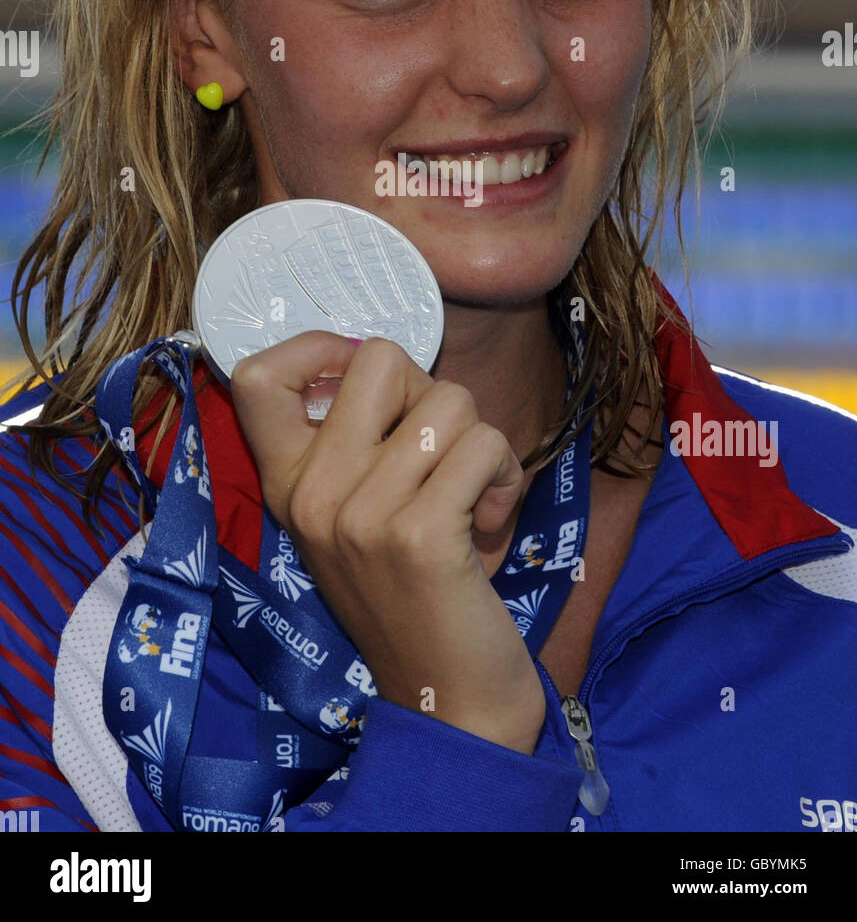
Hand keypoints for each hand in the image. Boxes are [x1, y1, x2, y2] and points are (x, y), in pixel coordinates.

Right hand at [230, 332, 545, 753]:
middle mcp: (310, 496)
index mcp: (285, 486)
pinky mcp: (419, 536)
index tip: (367, 382)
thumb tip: (389, 362)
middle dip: (430, 391)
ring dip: (481, 445)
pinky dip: (505, 476)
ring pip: (450, 399)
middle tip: (439, 453)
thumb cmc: (415, 595)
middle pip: (379, 358)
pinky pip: (485, 444)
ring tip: (472, 501)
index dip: (321, 348)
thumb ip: (357, 443)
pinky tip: (491, 523)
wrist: (447, 702)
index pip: (259, 375)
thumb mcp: (357, 515)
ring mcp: (360, 516)